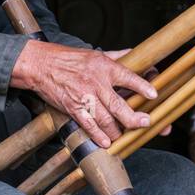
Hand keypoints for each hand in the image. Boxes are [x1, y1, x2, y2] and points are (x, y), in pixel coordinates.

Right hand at [10, 42, 158, 147]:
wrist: (40, 65)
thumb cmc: (68, 59)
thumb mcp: (95, 54)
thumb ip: (116, 56)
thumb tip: (134, 52)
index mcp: (104, 68)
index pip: (128, 77)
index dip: (142, 86)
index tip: (154, 95)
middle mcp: (96, 83)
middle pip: (118, 105)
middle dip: (134, 117)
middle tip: (146, 123)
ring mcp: (84, 98)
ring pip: (105, 119)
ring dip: (117, 130)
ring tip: (124, 135)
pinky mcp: (73, 108)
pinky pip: (88, 125)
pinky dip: (98, 135)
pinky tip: (107, 142)